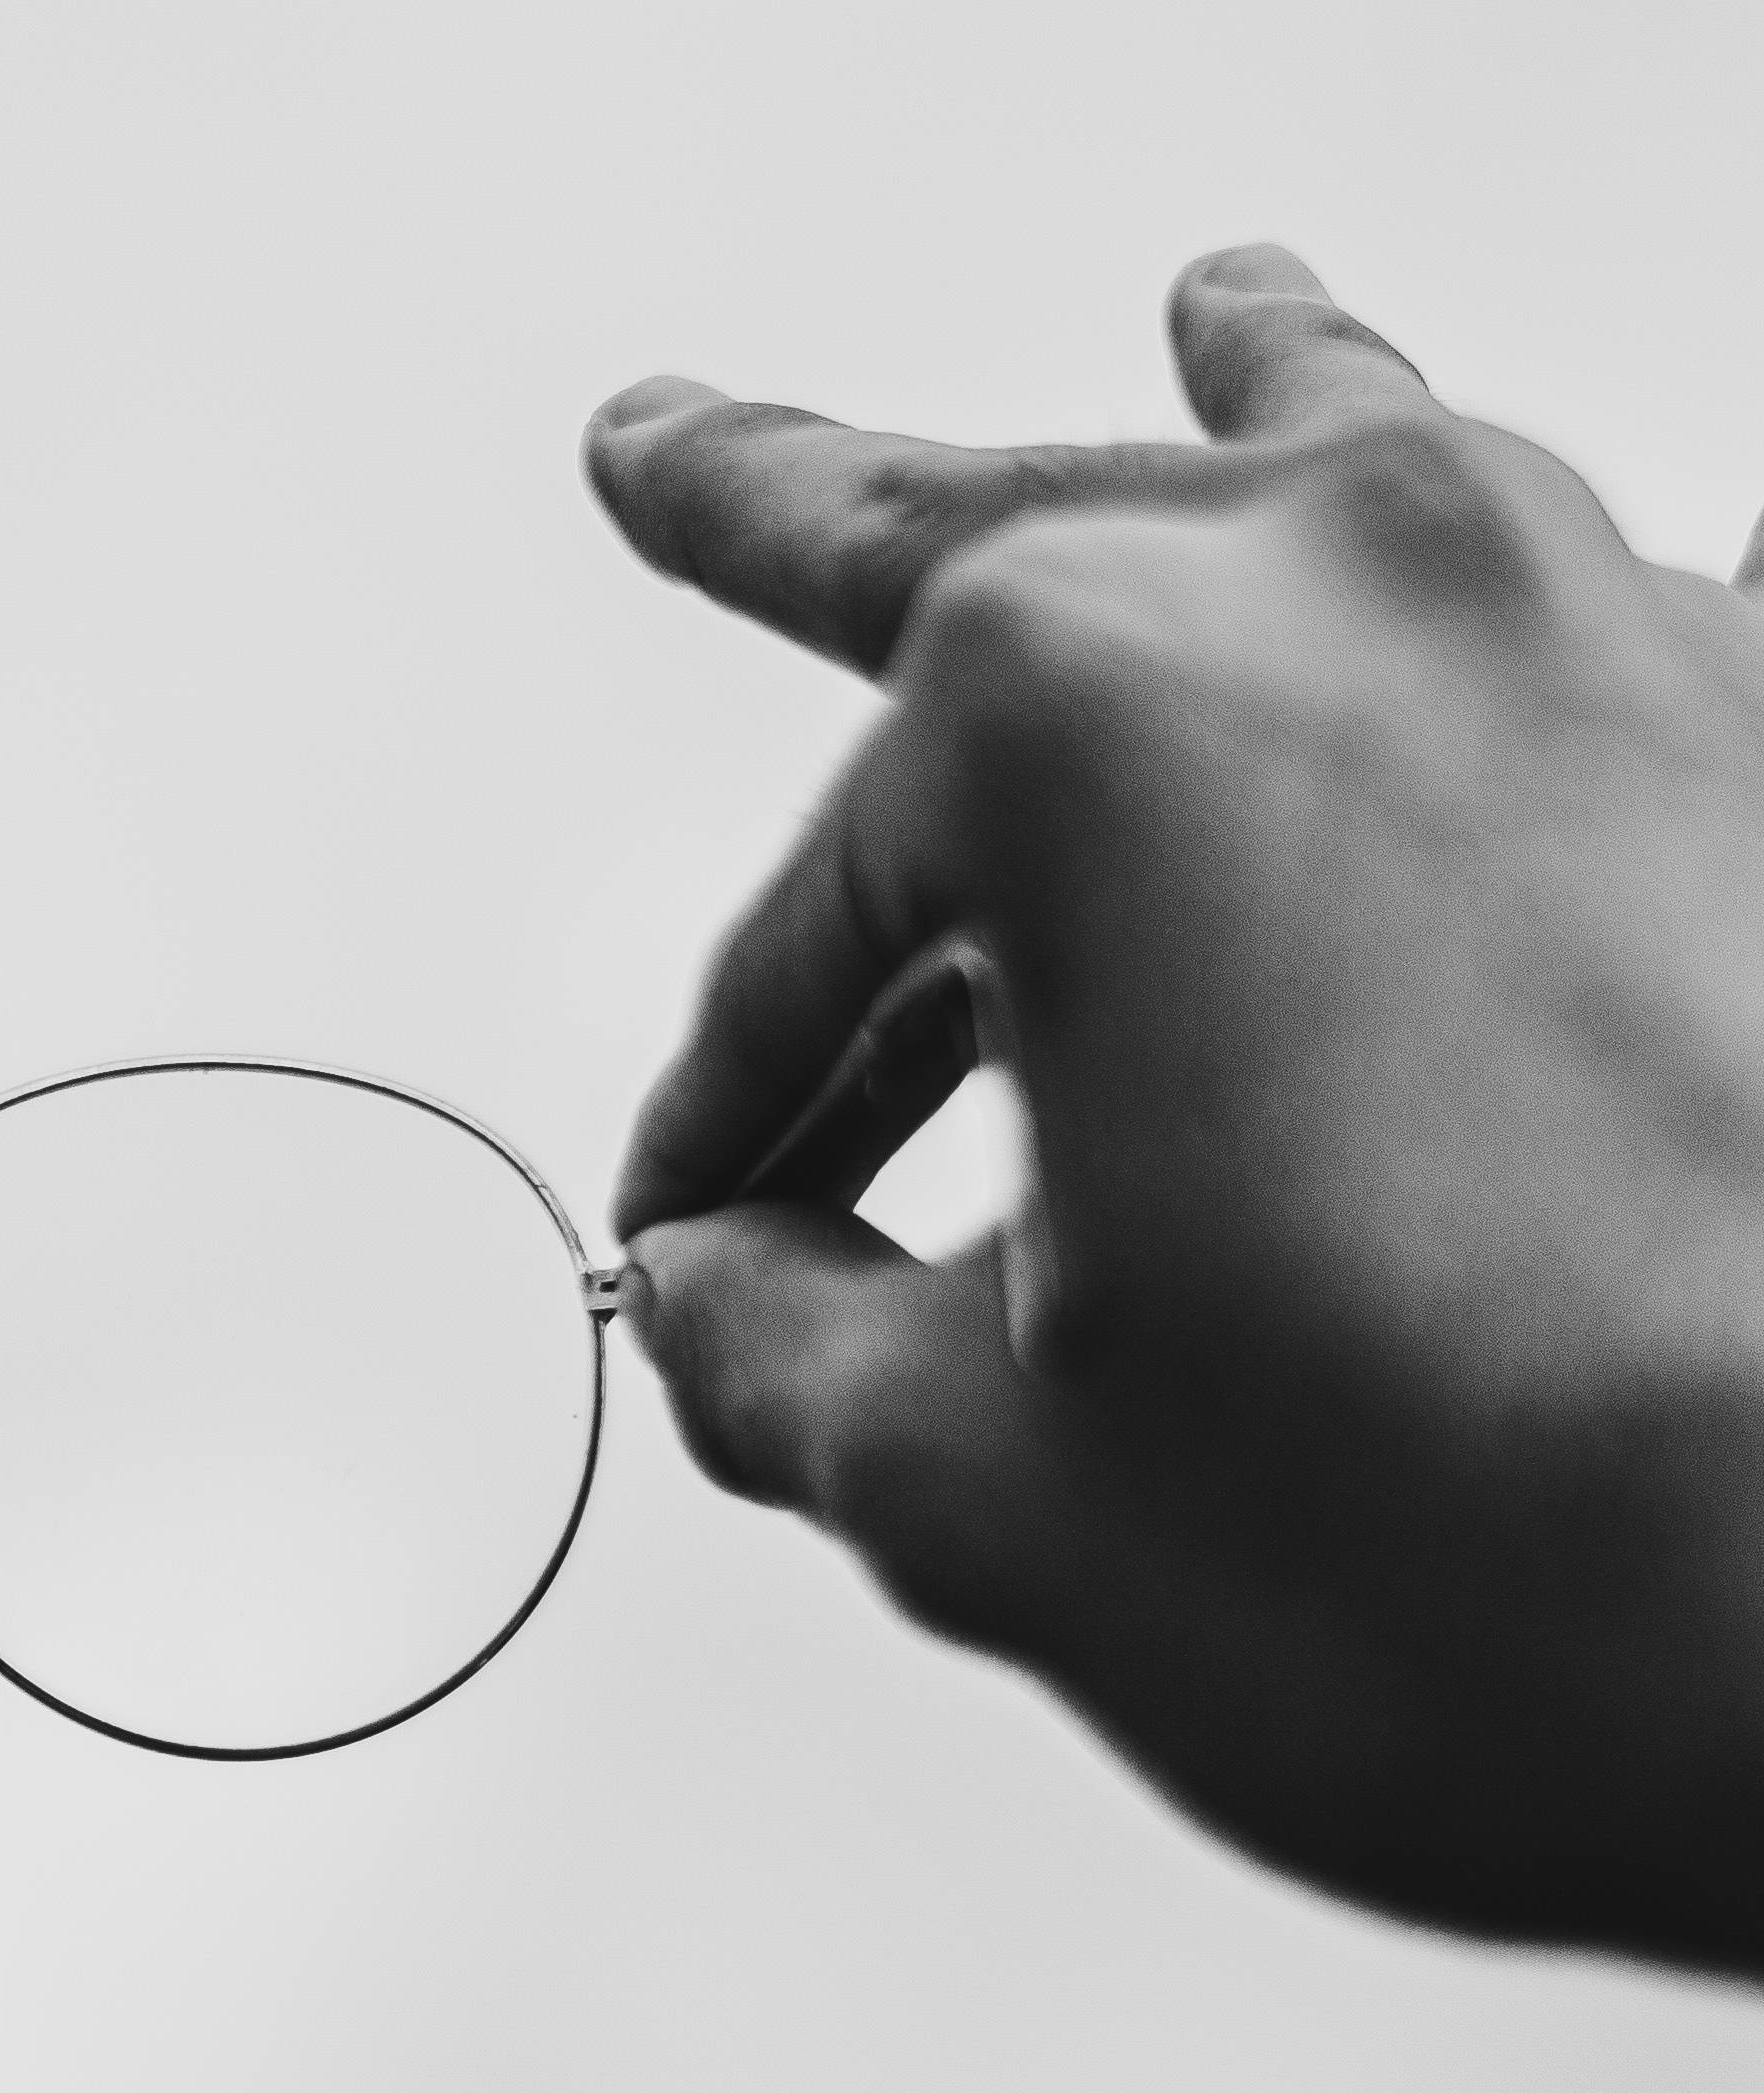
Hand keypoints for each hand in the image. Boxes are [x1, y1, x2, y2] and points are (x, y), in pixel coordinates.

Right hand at [587, 248, 1763, 1979]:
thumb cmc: (1513, 1559)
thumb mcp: (994, 1489)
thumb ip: (796, 1357)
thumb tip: (735, 1301)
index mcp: (1094, 725)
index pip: (812, 925)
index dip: (728, 1101)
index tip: (708, 1215)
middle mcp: (1370, 602)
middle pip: (1010, 547)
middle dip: (807, 515)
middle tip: (674, 460)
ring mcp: (1631, 643)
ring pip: (1363, 475)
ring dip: (1237, 416)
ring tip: (1215, 318)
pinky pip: (1627, 618)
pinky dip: (1522, 628)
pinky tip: (1525, 619)